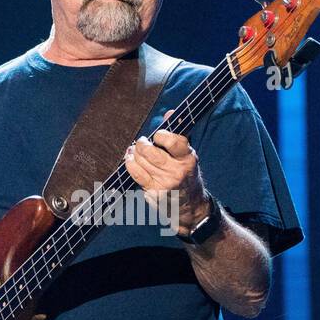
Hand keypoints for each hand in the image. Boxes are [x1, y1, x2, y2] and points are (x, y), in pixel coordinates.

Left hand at [124, 109, 209, 234]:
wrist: (190, 207)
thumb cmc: (187, 175)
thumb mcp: (188, 156)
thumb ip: (177, 135)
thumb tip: (169, 112)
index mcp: (188, 158)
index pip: (173, 141)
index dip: (161, 135)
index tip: (157, 136)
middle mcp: (177, 171)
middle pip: (152, 152)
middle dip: (142, 144)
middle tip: (141, 142)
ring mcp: (165, 183)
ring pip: (141, 161)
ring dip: (134, 153)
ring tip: (133, 150)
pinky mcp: (154, 192)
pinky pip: (136, 174)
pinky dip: (130, 164)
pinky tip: (129, 159)